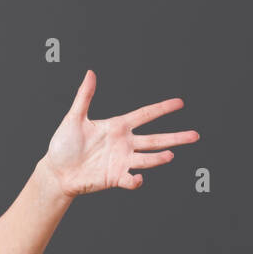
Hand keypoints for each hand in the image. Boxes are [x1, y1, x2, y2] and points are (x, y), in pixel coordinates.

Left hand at [42, 69, 198, 196]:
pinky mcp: (115, 178)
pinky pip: (130, 179)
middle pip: (155, 139)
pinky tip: (138, 178)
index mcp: (117, 127)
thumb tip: (90, 73)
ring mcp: (122, 161)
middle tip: (195, 135)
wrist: (57, 172)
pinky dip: (136, 180)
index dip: (162, 108)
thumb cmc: (64, 145)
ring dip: (159, 158)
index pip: (145, 115)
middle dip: (175, 137)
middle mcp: (124, 144)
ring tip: (170, 155)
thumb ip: (85, 97)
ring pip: (147, 159)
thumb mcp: (74, 118)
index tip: (180, 103)